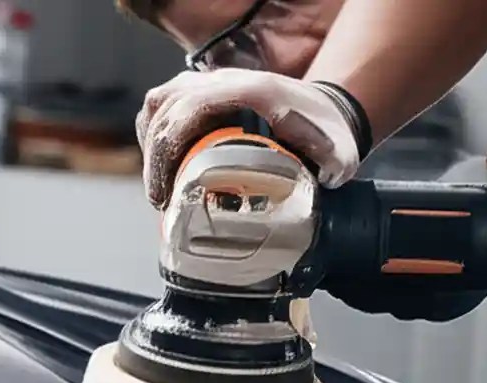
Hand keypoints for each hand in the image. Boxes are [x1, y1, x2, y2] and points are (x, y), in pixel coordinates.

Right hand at [137, 69, 363, 208]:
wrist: (324, 107)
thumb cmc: (325, 133)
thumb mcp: (335, 152)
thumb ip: (325, 170)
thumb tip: (306, 200)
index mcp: (249, 90)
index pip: (188, 112)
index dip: (166, 153)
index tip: (165, 193)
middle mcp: (222, 80)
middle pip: (165, 111)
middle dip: (155, 160)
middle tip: (160, 200)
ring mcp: (208, 81)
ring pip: (158, 105)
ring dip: (151, 146)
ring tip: (158, 185)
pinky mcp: (200, 90)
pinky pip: (162, 105)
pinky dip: (154, 134)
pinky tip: (159, 163)